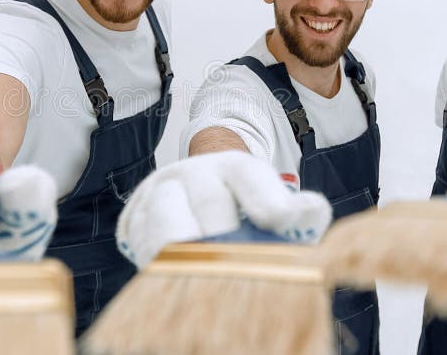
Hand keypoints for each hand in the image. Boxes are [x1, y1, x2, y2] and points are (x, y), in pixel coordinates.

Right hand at [116, 151, 331, 267]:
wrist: (197, 194)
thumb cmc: (244, 213)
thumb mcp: (276, 208)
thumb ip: (299, 214)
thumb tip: (311, 210)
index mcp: (234, 166)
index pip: (249, 176)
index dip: (266, 198)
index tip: (281, 221)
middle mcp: (194, 172)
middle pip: (208, 200)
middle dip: (226, 237)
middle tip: (242, 266)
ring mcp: (160, 190)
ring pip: (165, 216)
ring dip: (185, 251)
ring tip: (205, 279)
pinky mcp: (135, 215)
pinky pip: (139, 237)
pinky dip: (156, 261)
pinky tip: (174, 279)